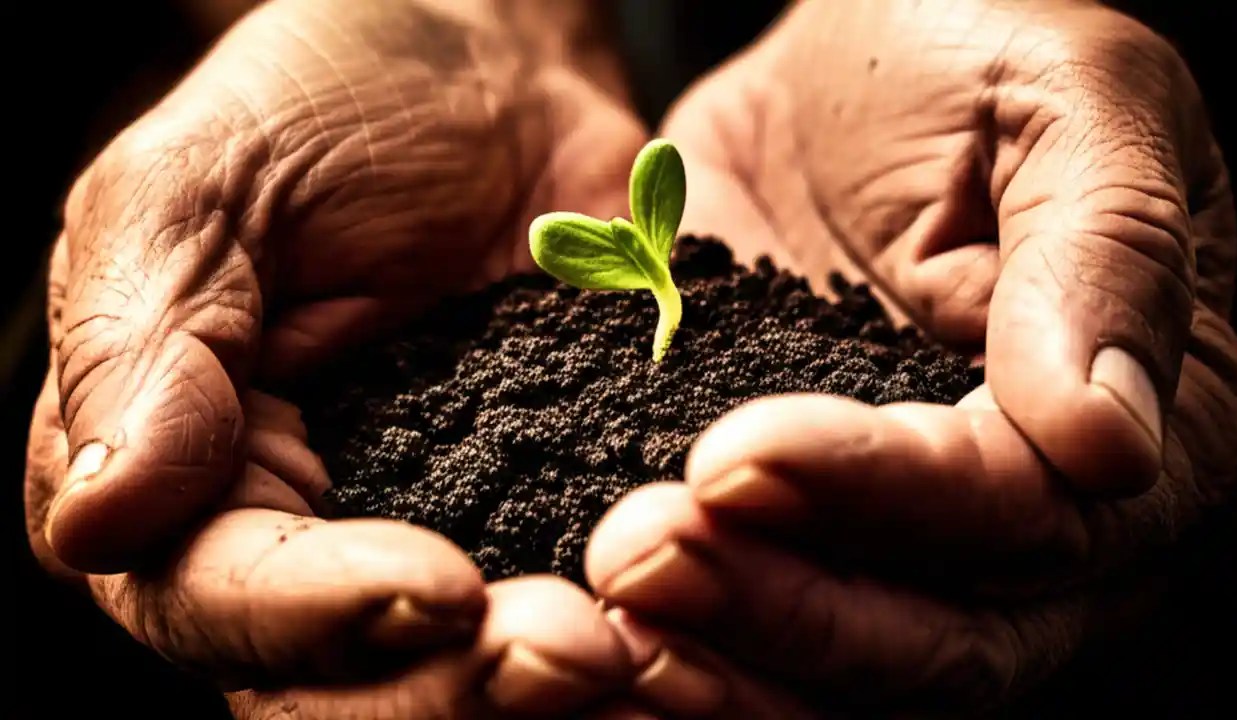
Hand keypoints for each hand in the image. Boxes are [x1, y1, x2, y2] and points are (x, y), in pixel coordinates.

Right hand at [25, 0, 646, 713]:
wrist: (493, 74)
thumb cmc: (324, 102)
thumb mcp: (197, 188)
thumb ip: (142, 350)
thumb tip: (100, 522)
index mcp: (182, 471)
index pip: (214, 601)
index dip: (318, 621)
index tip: (441, 592)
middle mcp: (300, 534)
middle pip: (341, 686)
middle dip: (451, 688)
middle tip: (579, 650)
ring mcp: (432, 532)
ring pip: (460, 677)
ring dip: (546, 692)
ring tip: (643, 653)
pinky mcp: (544, 511)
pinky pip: (572, 598)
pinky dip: (633, 635)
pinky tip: (692, 626)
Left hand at [585, 0, 1236, 714]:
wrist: (849, 68)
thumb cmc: (974, 55)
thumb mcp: (1068, 94)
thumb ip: (1107, 252)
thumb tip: (1108, 441)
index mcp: (1168, 419)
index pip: (1030, 511)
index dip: (884, 497)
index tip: (737, 455)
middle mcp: (1062, 524)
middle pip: (945, 636)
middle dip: (788, 609)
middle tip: (639, 555)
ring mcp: (935, 548)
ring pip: (855, 669)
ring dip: (727, 657)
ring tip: (612, 590)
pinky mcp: (825, 538)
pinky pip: (774, 635)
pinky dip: (699, 651)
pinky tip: (613, 631)